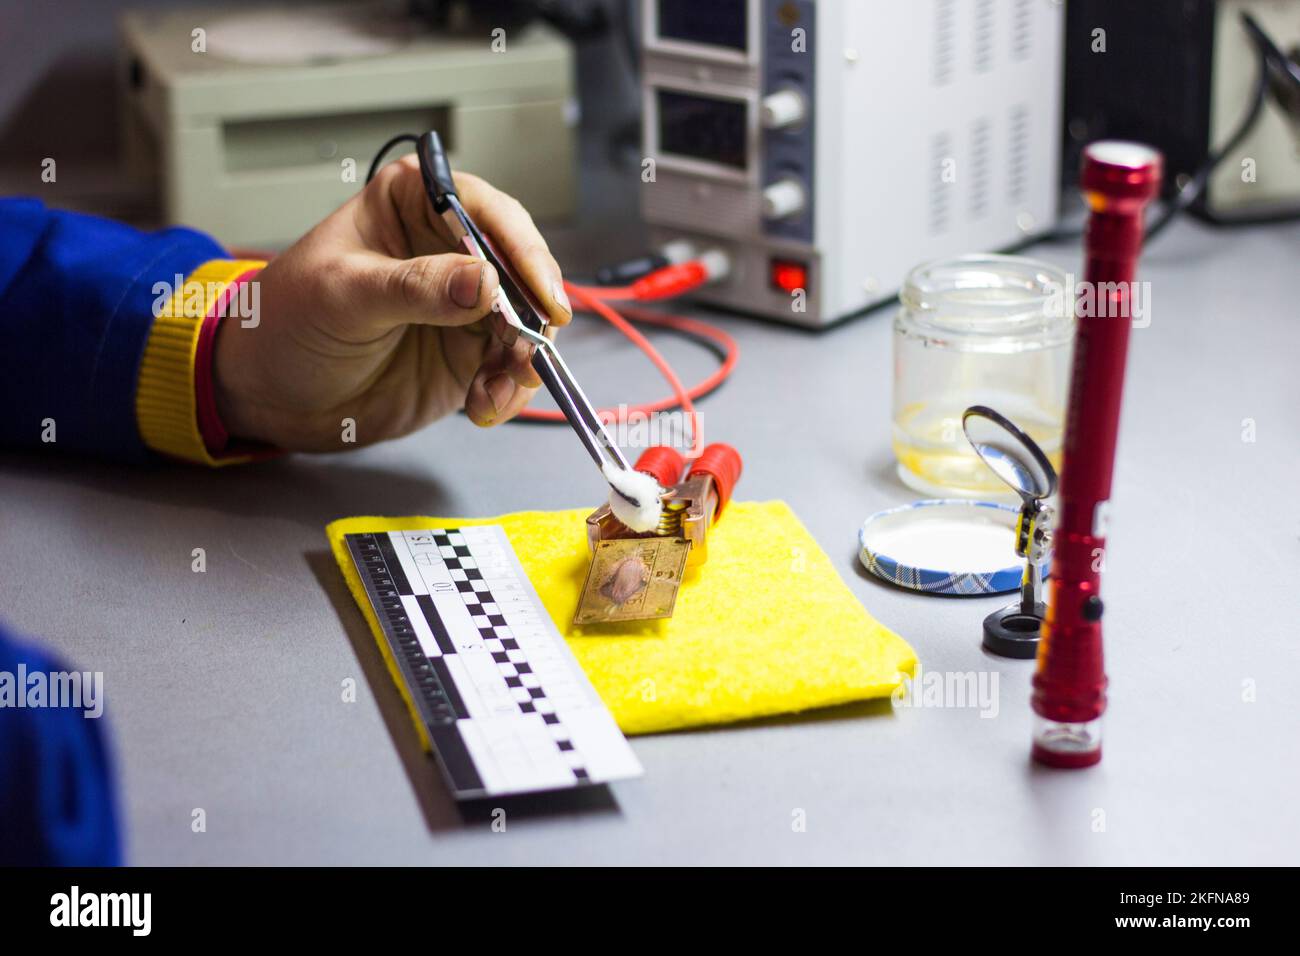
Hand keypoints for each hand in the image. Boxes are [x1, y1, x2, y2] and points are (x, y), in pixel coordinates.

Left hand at [213, 156, 571, 450]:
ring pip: (525, 323)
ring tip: (495, 390)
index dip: (523, 251)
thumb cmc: (287, 320)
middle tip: (525, 351)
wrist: (268, 393)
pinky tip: (484, 406)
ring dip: (522, 360)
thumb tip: (485, 282)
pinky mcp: (467, 352)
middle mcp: (451, 249)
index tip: (540, 294)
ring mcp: (465, 303)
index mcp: (416, 204)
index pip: (488, 213)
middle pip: (521, 270)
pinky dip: (508, 388)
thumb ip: (415, 287)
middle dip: (531, 314)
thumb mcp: (344, 295)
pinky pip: (510, 367)